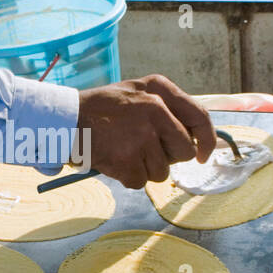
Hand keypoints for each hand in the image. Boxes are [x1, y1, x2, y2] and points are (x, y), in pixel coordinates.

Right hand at [76, 75, 216, 188]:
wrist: (64, 119)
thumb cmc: (103, 108)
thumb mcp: (137, 92)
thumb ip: (167, 108)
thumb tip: (196, 141)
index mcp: (159, 89)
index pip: (200, 117)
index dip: (207, 141)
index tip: (202, 156)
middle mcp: (155, 109)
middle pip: (184, 151)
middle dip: (168, 157)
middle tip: (144, 149)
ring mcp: (141, 135)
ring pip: (162, 172)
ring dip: (144, 169)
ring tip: (124, 151)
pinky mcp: (127, 159)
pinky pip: (141, 182)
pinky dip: (127, 177)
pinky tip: (114, 159)